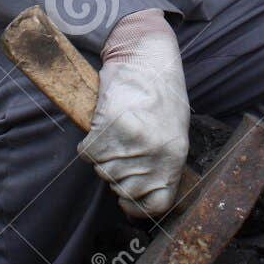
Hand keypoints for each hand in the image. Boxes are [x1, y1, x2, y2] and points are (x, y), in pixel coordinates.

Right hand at [78, 8, 189, 217]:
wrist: (144, 57)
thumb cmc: (161, 92)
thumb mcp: (173, 132)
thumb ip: (162, 163)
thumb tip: (145, 194)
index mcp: (175, 156)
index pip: (155, 205)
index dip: (139, 207)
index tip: (130, 201)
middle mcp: (154, 154)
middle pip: (124, 191)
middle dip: (119, 177)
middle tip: (123, 151)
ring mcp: (130, 144)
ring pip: (104, 173)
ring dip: (104, 158)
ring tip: (117, 133)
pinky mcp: (106, 130)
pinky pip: (88, 154)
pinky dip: (90, 143)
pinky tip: (104, 125)